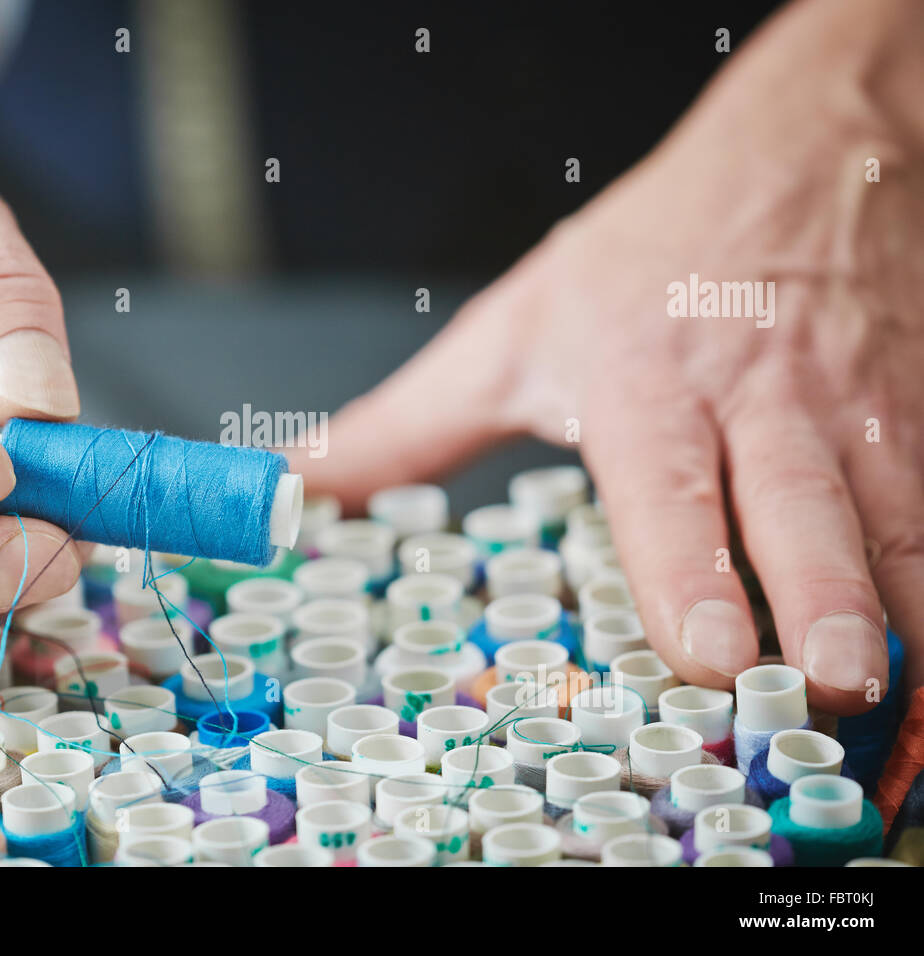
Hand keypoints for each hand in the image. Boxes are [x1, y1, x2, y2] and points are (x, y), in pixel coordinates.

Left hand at [294, 2, 923, 713]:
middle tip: (835, 684)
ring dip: (910, 618)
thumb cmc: (641, 259)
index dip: (693, 572)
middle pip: (807, 516)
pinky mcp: (921, 417)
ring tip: (902, 707)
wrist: (794, 155)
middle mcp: (763, 410)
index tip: (709, 648)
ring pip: (902, 526)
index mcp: (650, 393)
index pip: (672, 492)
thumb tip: (299, 492)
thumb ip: (404, 428)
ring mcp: (859, 415)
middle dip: (829, 606)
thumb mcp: (508, 333)